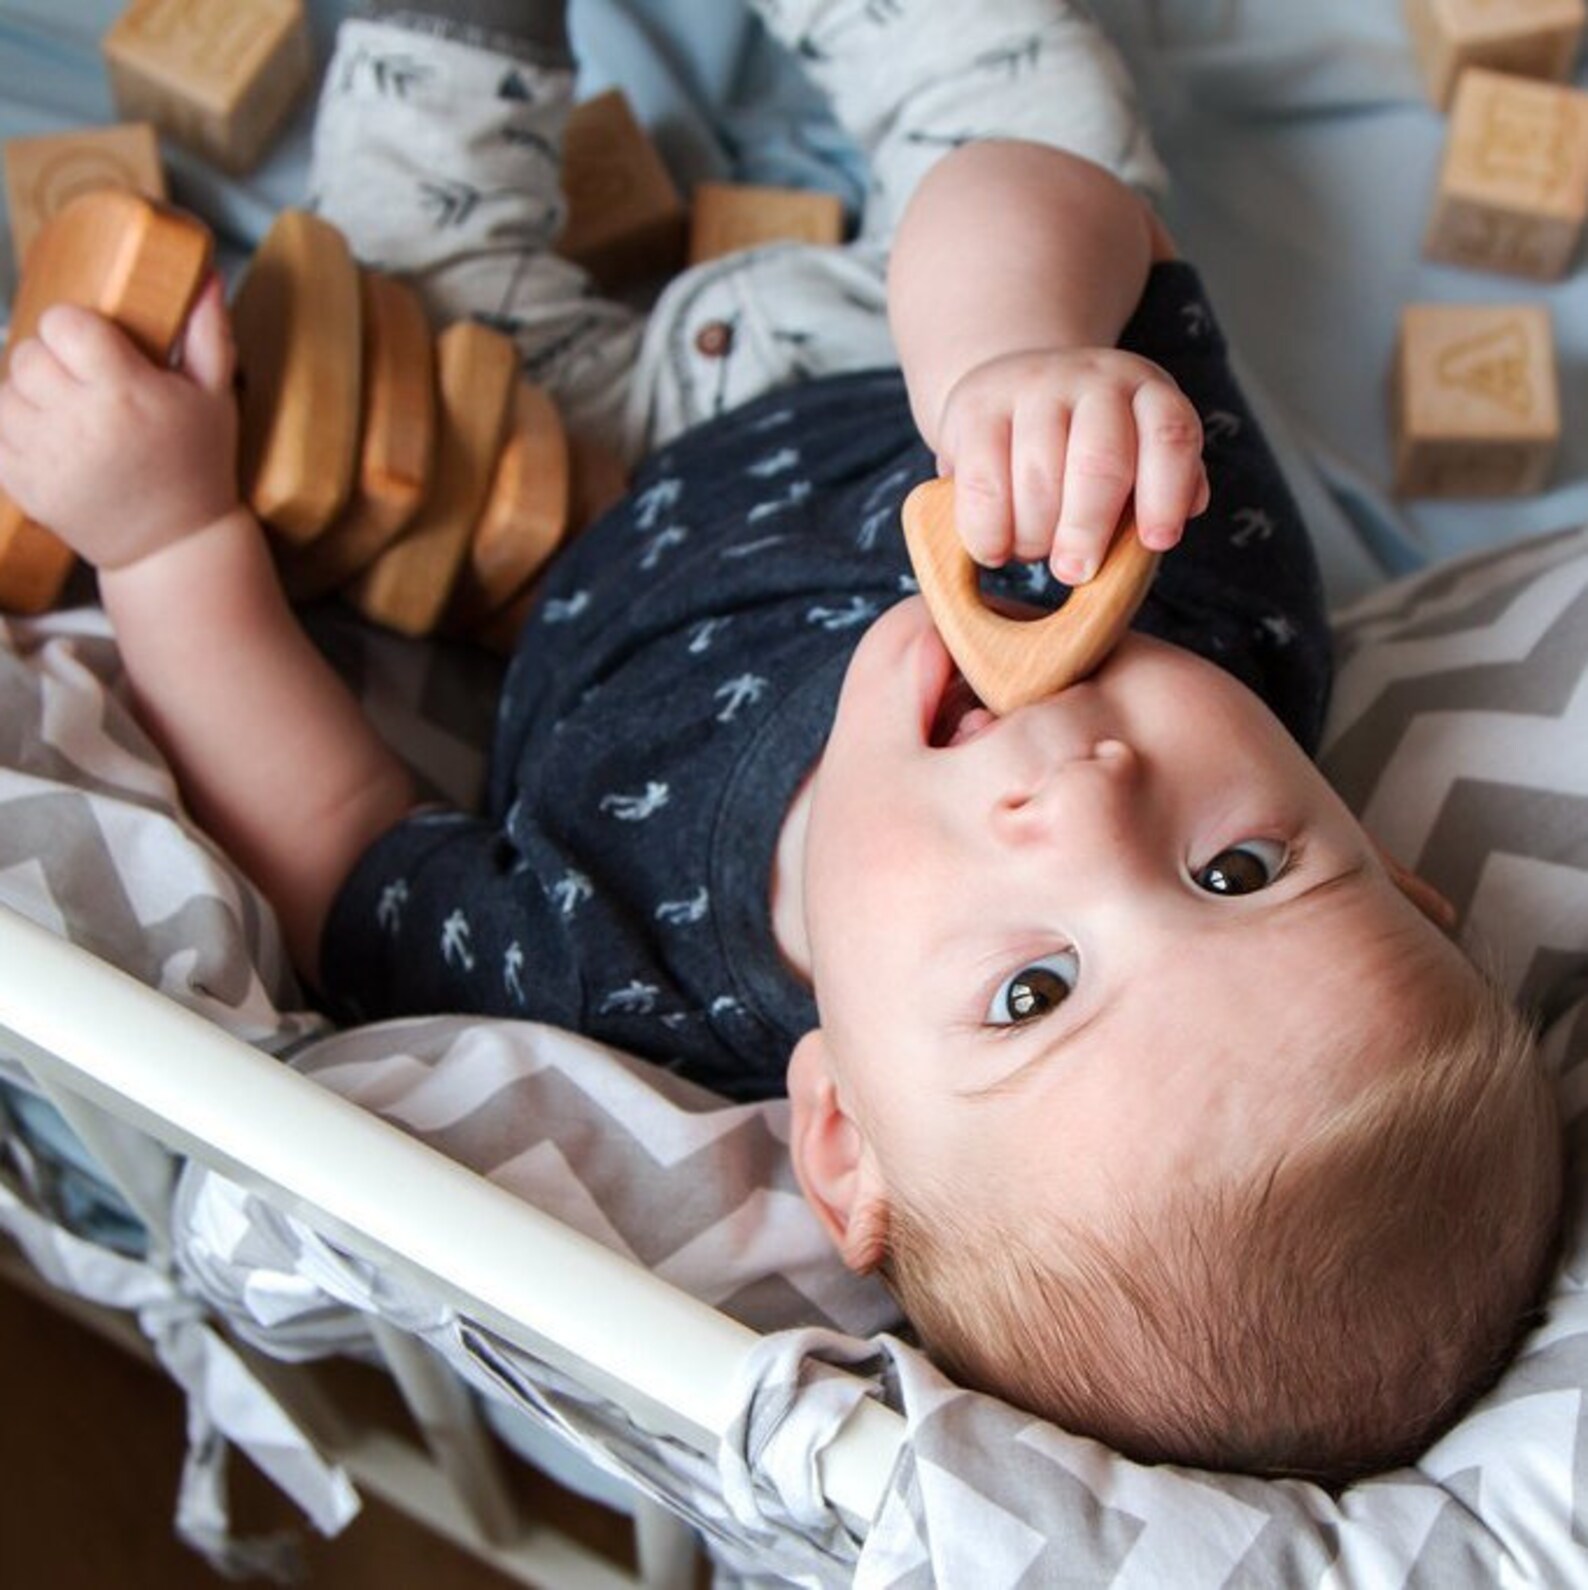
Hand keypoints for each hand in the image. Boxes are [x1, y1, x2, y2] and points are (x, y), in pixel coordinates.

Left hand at [0, 276, 239, 569]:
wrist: (173, 545)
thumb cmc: (197, 467)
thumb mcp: (215, 398)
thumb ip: (208, 334)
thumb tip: (205, 273)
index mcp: (126, 393)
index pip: (64, 324)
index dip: (74, 329)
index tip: (92, 346)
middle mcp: (80, 422)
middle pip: (28, 354)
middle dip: (51, 363)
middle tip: (81, 385)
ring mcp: (45, 455)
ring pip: (3, 390)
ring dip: (26, 395)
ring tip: (62, 411)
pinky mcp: (22, 482)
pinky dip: (11, 427)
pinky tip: (45, 437)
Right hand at [933, 347, 1209, 582]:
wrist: (1009, 392)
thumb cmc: (1082, 446)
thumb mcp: (1135, 454)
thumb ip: (1164, 482)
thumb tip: (1190, 505)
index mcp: (1148, 392)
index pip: (1170, 436)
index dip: (1167, 493)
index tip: (1156, 543)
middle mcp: (1096, 378)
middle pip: (1100, 462)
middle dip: (1087, 529)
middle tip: (1075, 574)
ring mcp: (1034, 385)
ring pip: (1038, 478)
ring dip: (1035, 535)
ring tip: (1033, 552)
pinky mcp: (978, 406)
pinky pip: (983, 483)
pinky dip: (989, 531)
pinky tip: (995, 551)